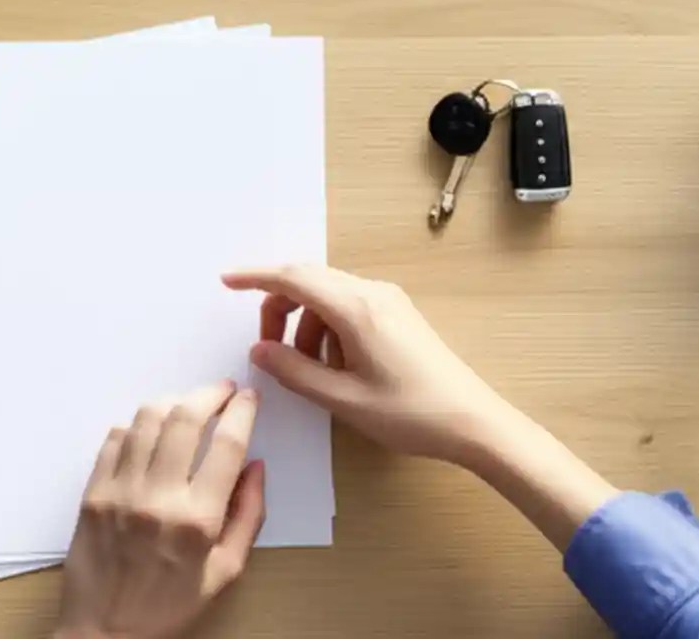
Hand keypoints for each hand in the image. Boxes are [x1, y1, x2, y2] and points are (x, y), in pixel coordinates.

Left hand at [54, 382, 265, 638]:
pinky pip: (114, 439)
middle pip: (186, 418)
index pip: (227, 445)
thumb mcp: (226, 572)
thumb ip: (249, 515)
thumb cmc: (169, 608)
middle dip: (210, 394)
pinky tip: (150, 432)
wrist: (105, 635)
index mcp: (198, 520)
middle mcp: (158, 499)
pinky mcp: (92, 494)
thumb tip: (256, 466)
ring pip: (147, 419)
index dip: (243, 412)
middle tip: (223, 391)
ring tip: (188, 406)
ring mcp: (120, 493)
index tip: (249, 399)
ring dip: (173, 402)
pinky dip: (137, 425)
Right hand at [225, 265, 617, 550]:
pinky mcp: (397, 314)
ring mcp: (388, 301)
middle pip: (309, 281)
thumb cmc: (409, 414)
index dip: (255, 277)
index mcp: (357, 309)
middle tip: (267, 351)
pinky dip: (328, 329)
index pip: (295, 277)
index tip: (226, 281)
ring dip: (304, 325)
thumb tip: (259, 351)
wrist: (473, 421)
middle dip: (278, 308)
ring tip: (308, 371)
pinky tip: (335, 367)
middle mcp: (373, 293)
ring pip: (327, 296)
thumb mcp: (343, 399)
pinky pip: (348, 308)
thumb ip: (295, 372)